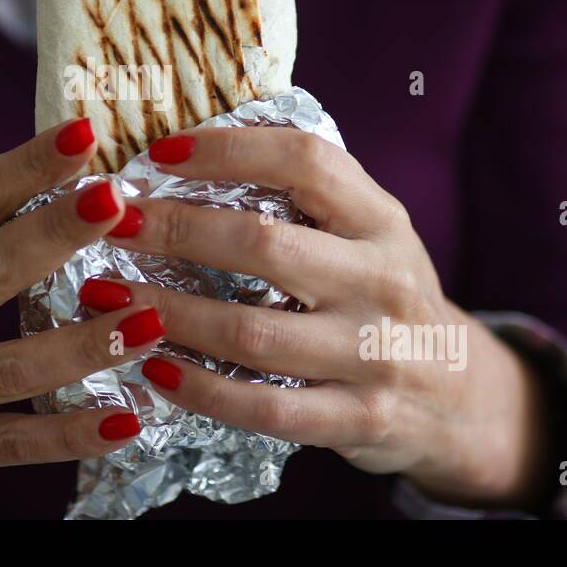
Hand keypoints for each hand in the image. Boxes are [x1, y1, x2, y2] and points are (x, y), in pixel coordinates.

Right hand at [0, 119, 162, 517]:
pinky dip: (70, 434)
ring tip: (150, 317)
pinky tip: (126, 419)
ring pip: (11, 367)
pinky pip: (12, 443)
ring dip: (87, 343)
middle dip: (56, 234)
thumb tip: (57, 167)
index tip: (85, 135)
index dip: (27, 168)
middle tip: (118, 201)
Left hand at [93, 127, 553, 509]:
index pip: (305, 160)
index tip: (158, 152)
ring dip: (168, 312)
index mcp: (382, 220)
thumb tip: (190, 147)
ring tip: (106, 296)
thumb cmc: (384, 296)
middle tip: (112, 224)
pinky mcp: (359, 419)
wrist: (461, 396)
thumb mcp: (369, 233)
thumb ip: (307, 195)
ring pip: (251, 333)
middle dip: (175, 229)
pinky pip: (265, 410)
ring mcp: (374, 355)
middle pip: (263, 244)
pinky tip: (153, 369)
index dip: (227, 149)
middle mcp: (382, 281)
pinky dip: (201, 391)